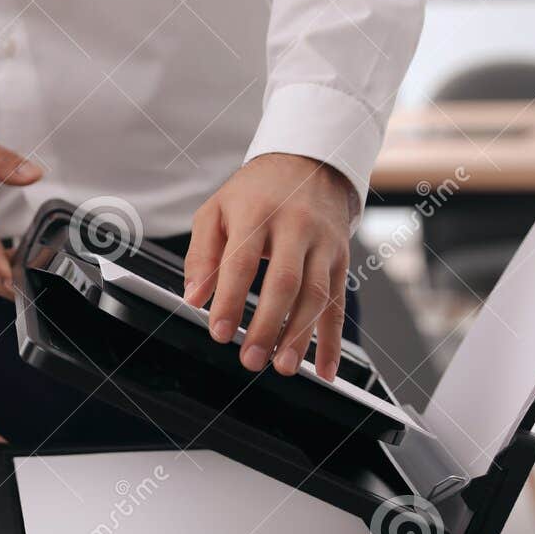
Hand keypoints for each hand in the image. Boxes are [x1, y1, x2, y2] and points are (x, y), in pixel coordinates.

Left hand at [182, 153, 355, 380]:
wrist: (309, 164)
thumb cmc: (255, 194)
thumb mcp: (216, 210)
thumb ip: (201, 254)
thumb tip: (194, 298)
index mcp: (257, 214)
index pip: (243, 261)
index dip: (231, 299)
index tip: (219, 331)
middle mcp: (296, 227)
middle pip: (286, 281)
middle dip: (268, 325)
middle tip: (250, 358)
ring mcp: (323, 244)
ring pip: (317, 295)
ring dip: (300, 336)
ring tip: (283, 366)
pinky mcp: (340, 259)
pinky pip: (338, 304)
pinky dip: (332, 340)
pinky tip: (324, 369)